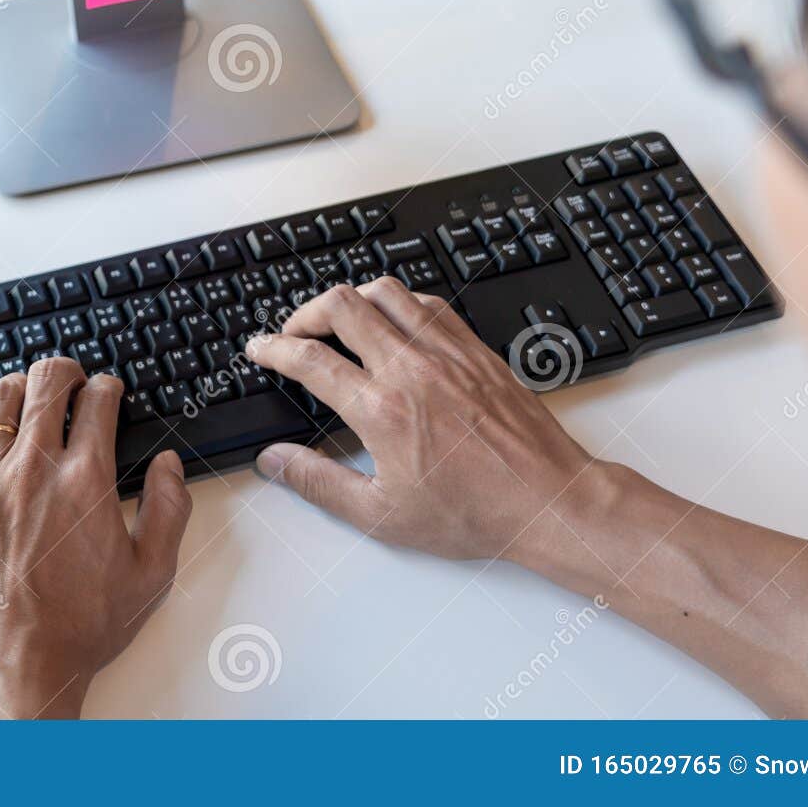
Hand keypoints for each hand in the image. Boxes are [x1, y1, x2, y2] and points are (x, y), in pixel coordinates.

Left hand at [0, 359, 192, 717]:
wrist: (12, 665)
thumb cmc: (79, 628)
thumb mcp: (150, 576)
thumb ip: (169, 511)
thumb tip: (169, 467)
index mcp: (86, 481)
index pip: (97, 403)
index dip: (107, 386)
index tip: (108, 391)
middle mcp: (34, 469)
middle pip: (45, 384)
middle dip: (64, 369)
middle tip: (71, 376)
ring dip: (19, 384)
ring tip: (28, 388)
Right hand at [247, 279, 597, 561]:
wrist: (547, 502)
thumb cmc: (474, 513)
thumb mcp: (381, 514)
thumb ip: (318, 483)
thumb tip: (275, 461)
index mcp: (382, 410)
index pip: (310, 359)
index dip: (273, 348)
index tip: (260, 349)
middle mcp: (412, 369)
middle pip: (341, 306)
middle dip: (304, 313)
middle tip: (294, 333)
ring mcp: (447, 353)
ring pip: (385, 292)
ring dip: (351, 299)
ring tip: (338, 321)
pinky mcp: (475, 350)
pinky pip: (428, 303)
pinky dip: (399, 302)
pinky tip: (394, 322)